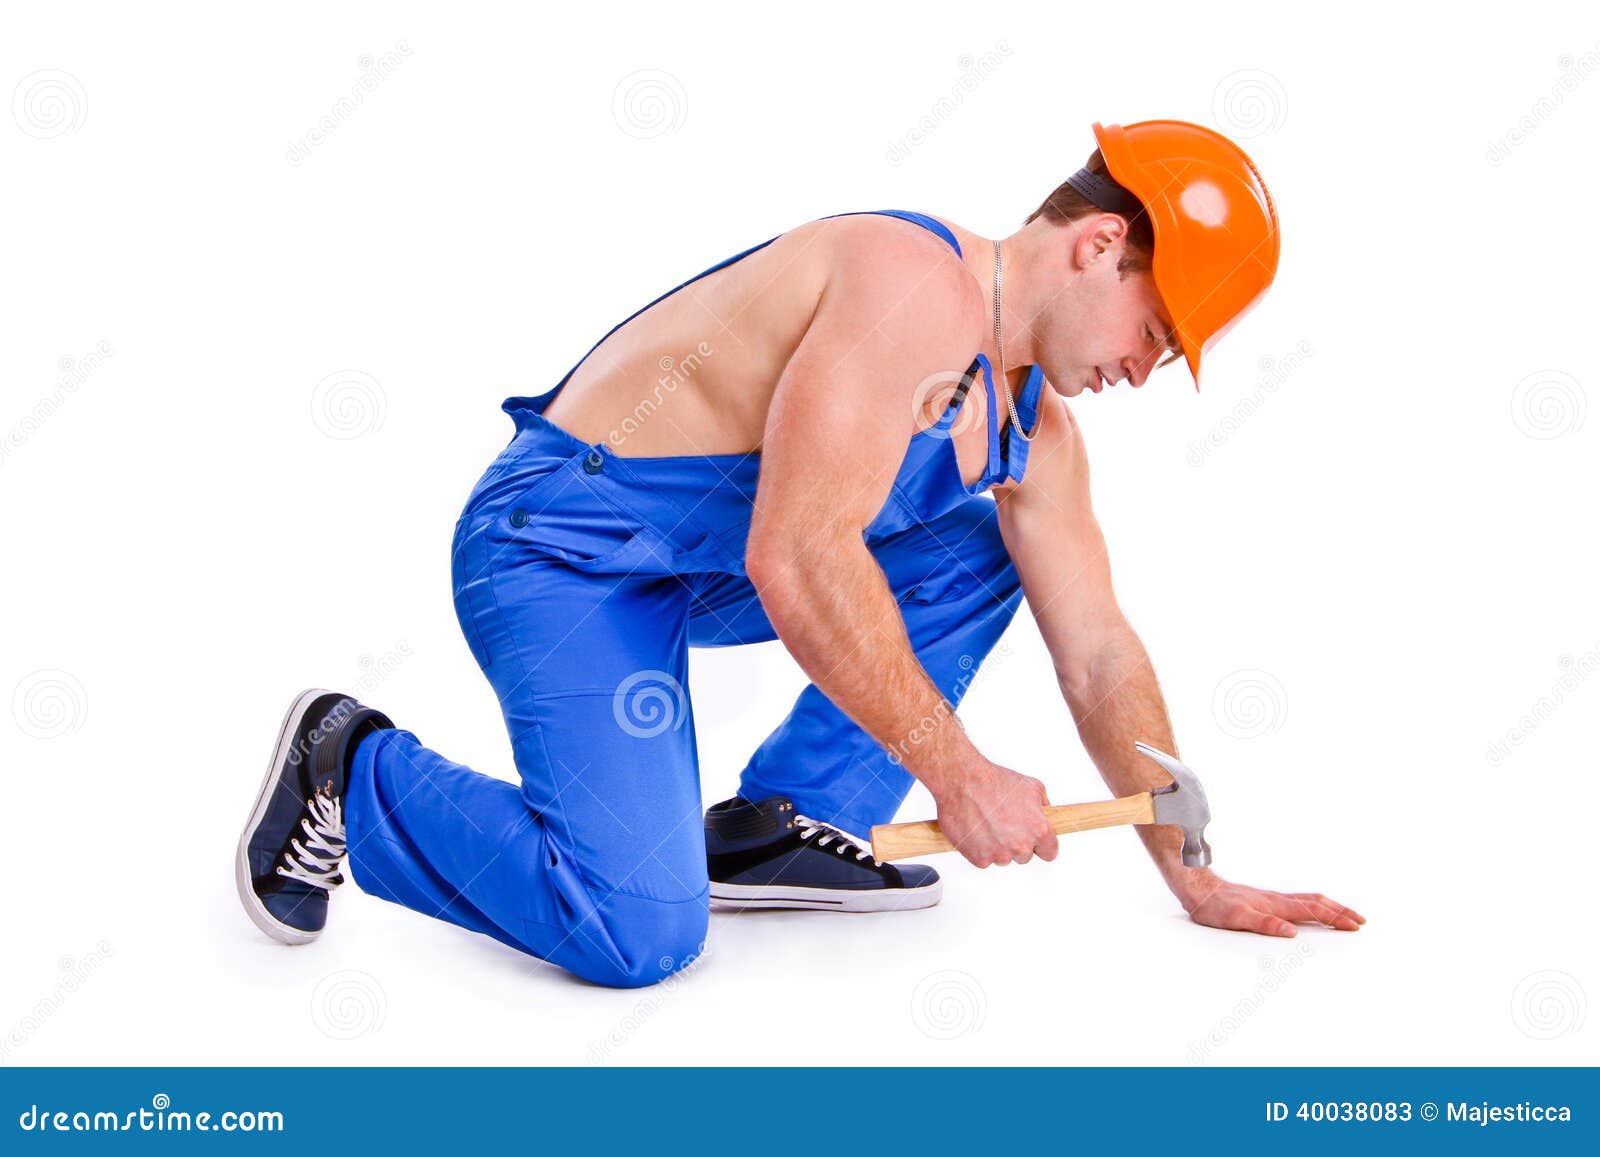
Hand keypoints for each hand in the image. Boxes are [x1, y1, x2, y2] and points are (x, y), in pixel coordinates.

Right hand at [932, 758, 1058, 867]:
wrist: (961, 781)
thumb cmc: (992, 781)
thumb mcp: (1031, 786)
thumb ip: (1043, 807)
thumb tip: (1045, 814)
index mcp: (1038, 830)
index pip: (1049, 852)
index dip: (1041, 845)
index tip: (1035, 841)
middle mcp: (1021, 846)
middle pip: (1024, 856)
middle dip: (1016, 843)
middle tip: (1004, 824)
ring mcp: (1000, 855)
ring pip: (1003, 858)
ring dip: (997, 846)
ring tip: (987, 823)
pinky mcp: (979, 859)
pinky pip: (984, 859)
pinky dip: (979, 848)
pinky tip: (977, 830)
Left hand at [1172, 869, 1364, 936]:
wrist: (1198, 886)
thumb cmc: (1214, 906)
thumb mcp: (1236, 919)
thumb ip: (1264, 925)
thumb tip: (1292, 933)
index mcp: (1275, 905)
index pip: (1314, 910)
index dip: (1336, 918)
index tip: (1356, 926)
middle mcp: (1277, 899)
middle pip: (1317, 902)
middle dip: (1340, 912)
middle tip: (1361, 921)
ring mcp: (1271, 898)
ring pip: (1308, 900)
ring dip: (1330, 907)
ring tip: (1344, 914)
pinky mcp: (1263, 899)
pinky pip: (1296, 901)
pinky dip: (1313, 905)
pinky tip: (1310, 910)